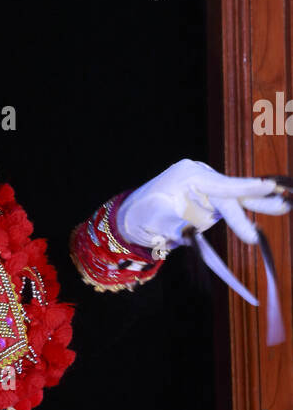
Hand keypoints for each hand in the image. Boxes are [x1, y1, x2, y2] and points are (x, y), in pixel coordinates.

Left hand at [117, 159, 290, 255]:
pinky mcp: (210, 200)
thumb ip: (171, 226)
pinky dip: (246, 211)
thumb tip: (186, 234)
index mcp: (188, 174)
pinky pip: (231, 205)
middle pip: (233, 191)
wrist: (132, 218)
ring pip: (236, 198)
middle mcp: (201, 177)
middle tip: (283, 205)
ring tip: (284, 203)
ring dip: (259, 202)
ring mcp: (207, 188)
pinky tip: (275, 204)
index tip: (269, 187)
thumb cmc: (141, 216)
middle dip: (257, 199)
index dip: (246, 189)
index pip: (222, 185)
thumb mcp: (153, 222)